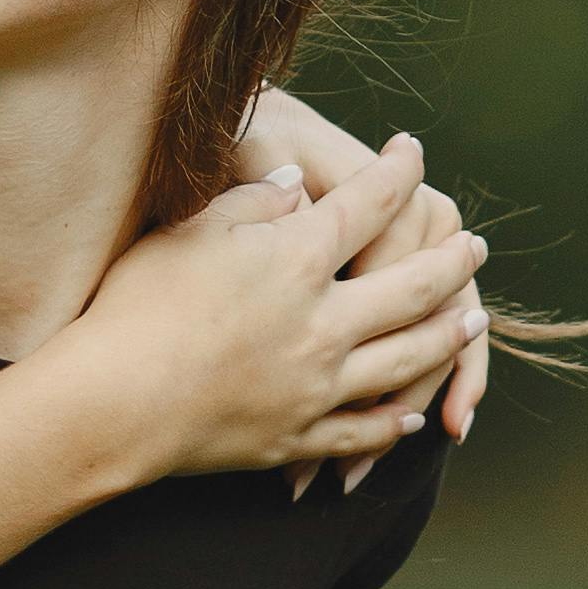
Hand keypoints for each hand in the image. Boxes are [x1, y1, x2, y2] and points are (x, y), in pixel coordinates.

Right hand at [67, 140, 487, 479]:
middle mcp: (324, 323)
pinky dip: (392, 424)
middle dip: (451, 261)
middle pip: (413, 286)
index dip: (398, 172)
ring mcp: (318, 385)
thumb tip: (295, 186)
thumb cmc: (137, 306)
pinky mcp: (297, 436)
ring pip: (406, 360)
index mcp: (297, 260)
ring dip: (447, 337)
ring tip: (472, 320)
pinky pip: (363, 430)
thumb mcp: (191, 232)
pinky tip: (410, 418)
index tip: (414, 152)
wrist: (112, 404)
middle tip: (475, 247)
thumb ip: (252, 205)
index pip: (369, 203)